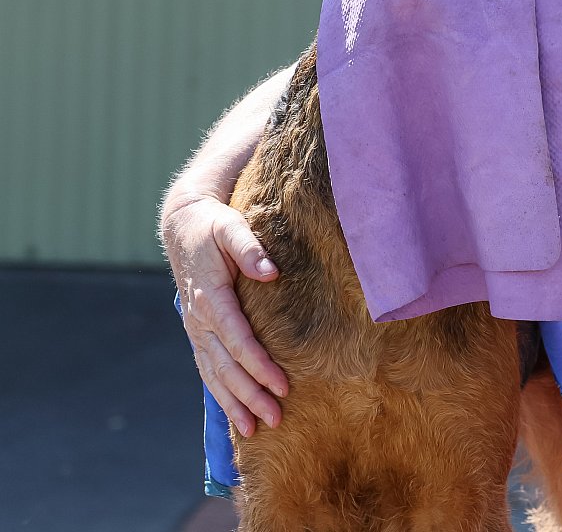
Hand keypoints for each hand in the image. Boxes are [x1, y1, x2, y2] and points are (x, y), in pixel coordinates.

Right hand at [164, 196, 286, 436]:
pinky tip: (237, 415)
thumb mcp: (231, 227)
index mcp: (210, 297)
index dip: (259, 365)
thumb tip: (271, 272)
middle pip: (226, 366)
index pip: (238, 339)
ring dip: (235, 403)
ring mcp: (196, 330)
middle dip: (250, 395)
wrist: (184, 227)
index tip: (282, 385)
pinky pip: (209, 370)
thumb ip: (250, 249)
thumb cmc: (214, 226)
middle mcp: (199, 320)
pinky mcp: (199, 334)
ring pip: (214, 374)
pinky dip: (221, 395)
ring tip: (256, 429)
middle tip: (277, 418)